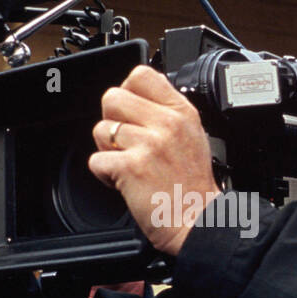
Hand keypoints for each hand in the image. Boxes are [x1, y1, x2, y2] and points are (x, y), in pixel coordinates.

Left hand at [88, 66, 219, 255]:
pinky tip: (124, 182)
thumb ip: (167, 113)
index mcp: (182, 112)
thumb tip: (137, 97)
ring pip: (101, 129)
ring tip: (128, 164)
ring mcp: (149, 144)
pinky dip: (105, 174)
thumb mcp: (193, 136)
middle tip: (126, 142)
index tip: (132, 113)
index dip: (128, 92)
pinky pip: (97, 160)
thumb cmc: (193, 186)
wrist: (200, 222)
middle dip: (112, 121)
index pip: (140, 75)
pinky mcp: (131, 167)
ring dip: (108, 150)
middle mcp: (167, 123)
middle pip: (112, 97)